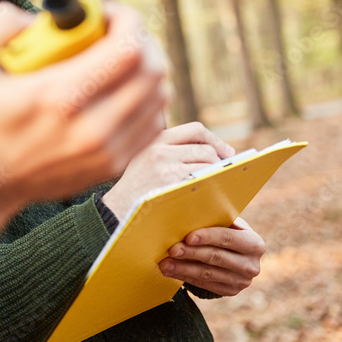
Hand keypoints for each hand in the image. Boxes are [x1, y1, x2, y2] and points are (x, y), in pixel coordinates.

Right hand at [0, 0, 167, 239]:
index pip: (128, 48)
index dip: (127, 19)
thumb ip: (2, 25)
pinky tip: (123, 92)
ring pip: (160, 95)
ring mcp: (108, 150)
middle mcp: (91, 127)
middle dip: (141, 39)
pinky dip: (148, 100)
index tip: (105, 14)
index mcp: (59, 96)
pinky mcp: (116, 165)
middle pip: (153, 69)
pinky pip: (155, 122)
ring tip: (120, 61)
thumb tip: (43, 16)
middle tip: (116, 33)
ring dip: (148, 68)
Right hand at [101, 122, 235, 218]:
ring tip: (214, 186)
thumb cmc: (134, 187)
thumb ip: (169, 149)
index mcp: (154, 139)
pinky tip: (208, 197)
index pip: (195, 130)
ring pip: (207, 167)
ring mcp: (166, 169)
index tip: (226, 152)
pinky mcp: (172, 187)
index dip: (215, 140)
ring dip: (215, 177)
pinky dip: (210, 190)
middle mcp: (160, 149)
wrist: (115, 211)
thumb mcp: (144, 159)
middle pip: (205, 149)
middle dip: (217, 162)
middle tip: (222, 175)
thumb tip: (211, 149)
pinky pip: (202, 184)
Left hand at [158, 217, 264, 295]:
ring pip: (207, 273)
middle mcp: (251, 265)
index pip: (228, 238)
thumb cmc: (225, 232)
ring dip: (183, 268)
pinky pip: (204, 284)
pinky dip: (185, 276)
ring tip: (165, 263)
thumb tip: (188, 213)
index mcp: (254, 243)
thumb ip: (215, 219)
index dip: (208, 237)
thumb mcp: (227, 224)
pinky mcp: (230, 291)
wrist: (236, 255)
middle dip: (191, 253)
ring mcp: (242, 281)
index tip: (188, 237)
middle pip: (216, 257)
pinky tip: (170, 271)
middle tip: (171, 250)